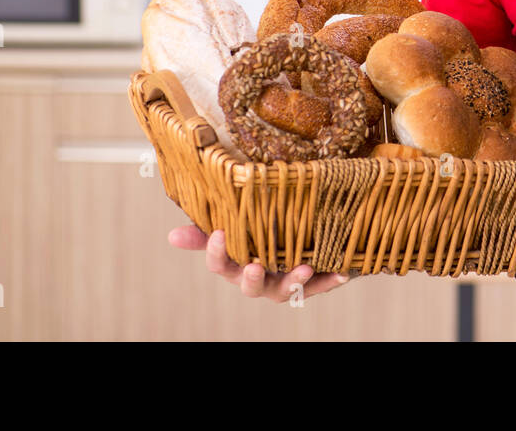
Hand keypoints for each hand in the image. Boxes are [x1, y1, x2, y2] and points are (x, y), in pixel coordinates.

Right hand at [168, 225, 350, 302]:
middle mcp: (260, 277)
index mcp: (238, 264)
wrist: (305, 234)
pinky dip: (331, 280)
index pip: (220, 264)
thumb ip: (207, 229)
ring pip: (285, 290)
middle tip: (255, 267)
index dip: (216, 252)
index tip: (219, 233)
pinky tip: (343, 273)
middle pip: (251, 286)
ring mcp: (285, 282)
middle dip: (252, 279)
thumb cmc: (263, 229)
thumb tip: (171, 236)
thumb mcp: (237, 225)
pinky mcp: (314, 281)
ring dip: (294, 282)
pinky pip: (322, 285)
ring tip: (303, 269)